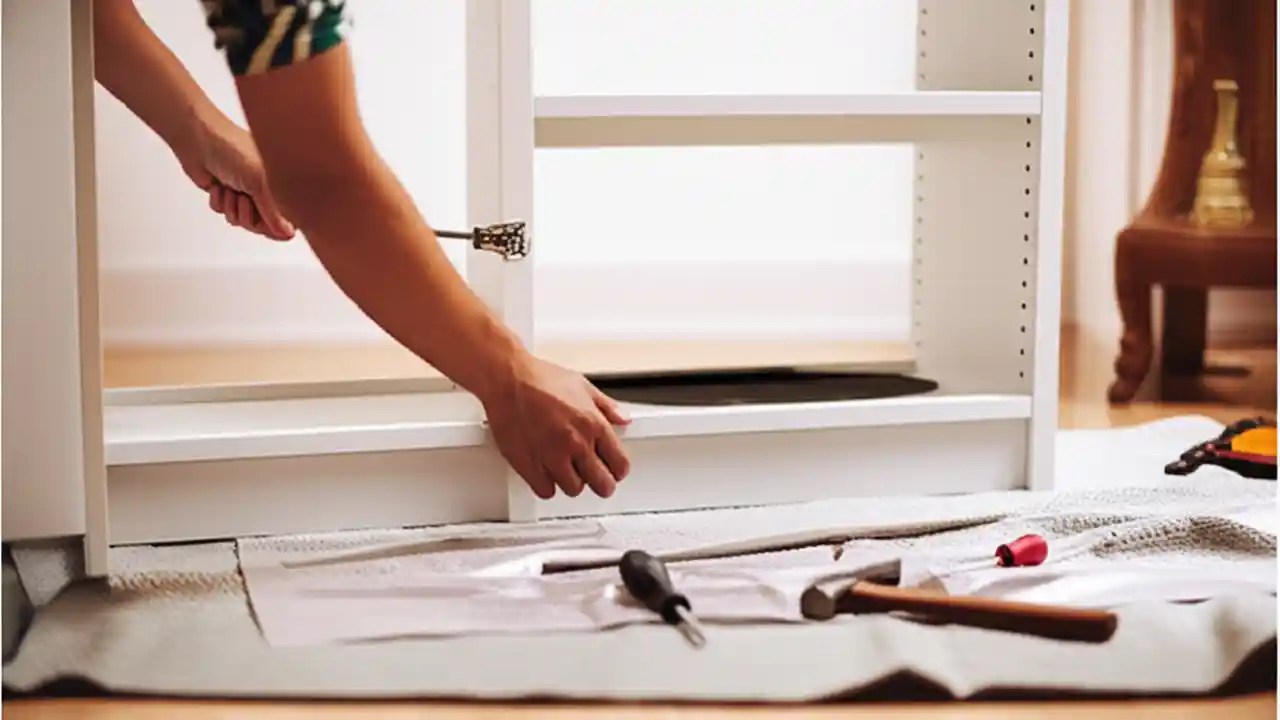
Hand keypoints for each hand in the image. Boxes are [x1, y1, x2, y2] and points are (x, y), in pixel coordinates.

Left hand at [178, 109, 295, 240]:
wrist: (198, 140)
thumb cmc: (232, 149)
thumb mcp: (259, 182)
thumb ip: (274, 212)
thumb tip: (287, 233)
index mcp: (282, 184)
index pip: (289, 219)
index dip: (277, 224)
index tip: (265, 217)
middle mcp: (267, 190)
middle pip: (264, 225)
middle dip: (249, 214)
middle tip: (244, 198)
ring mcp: (248, 193)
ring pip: (243, 221)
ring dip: (232, 207)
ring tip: (230, 189)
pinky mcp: (228, 196)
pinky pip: (225, 214)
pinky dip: (220, 203)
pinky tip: (220, 186)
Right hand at [482, 355, 632, 499]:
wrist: (508, 380)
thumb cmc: (539, 379)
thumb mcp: (582, 385)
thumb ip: (607, 406)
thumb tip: (623, 418)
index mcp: (593, 424)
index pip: (619, 463)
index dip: (618, 470)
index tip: (614, 470)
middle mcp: (576, 444)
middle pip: (602, 484)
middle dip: (602, 484)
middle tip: (597, 480)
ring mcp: (552, 457)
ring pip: (574, 489)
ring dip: (572, 482)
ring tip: (567, 470)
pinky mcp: (529, 465)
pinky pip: (546, 490)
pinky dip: (547, 485)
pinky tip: (546, 472)